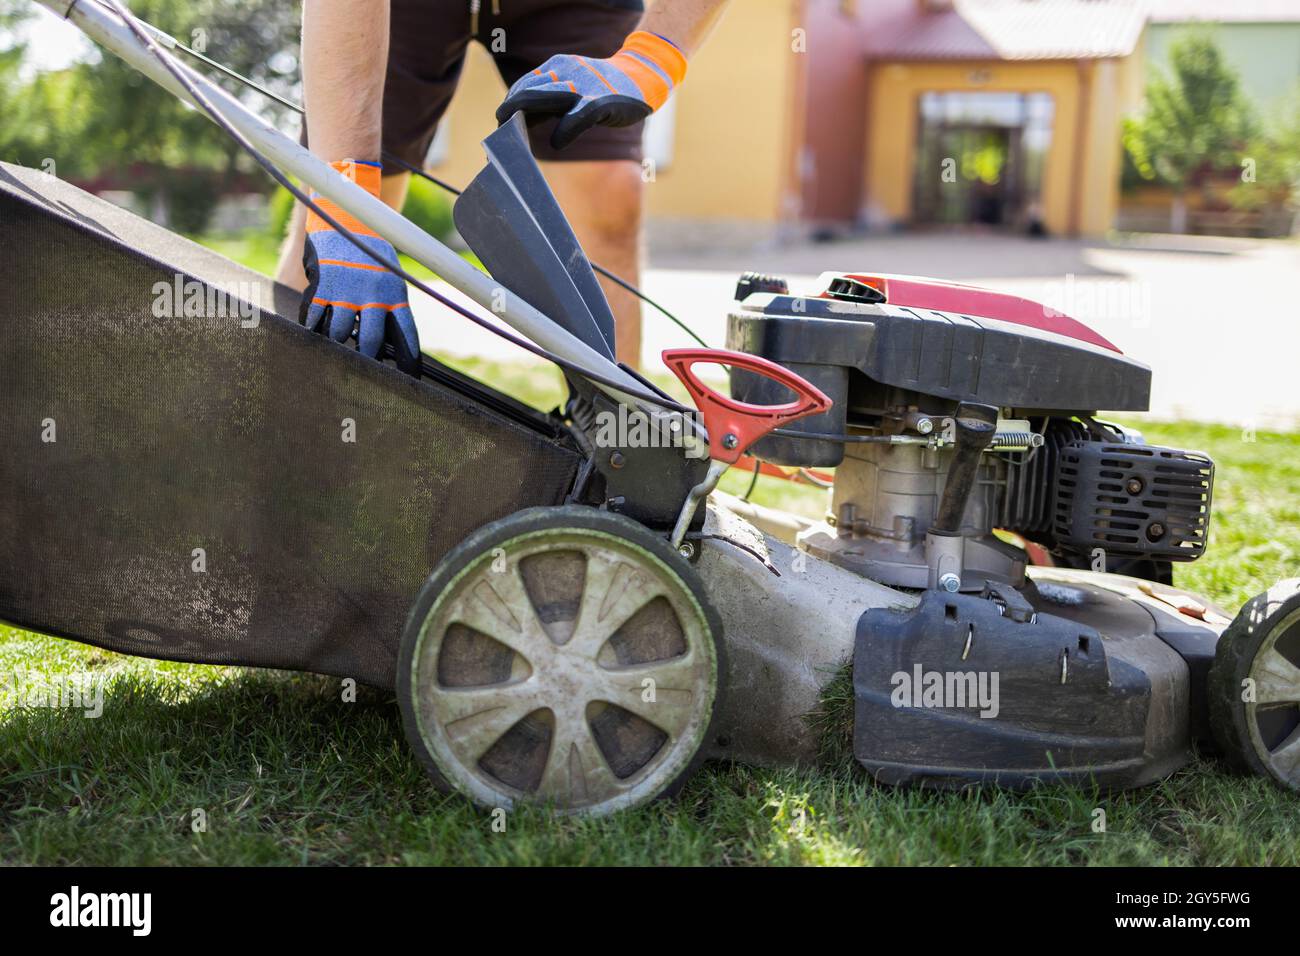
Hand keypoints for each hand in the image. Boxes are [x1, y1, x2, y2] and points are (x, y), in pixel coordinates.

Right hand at [300, 159, 420, 375]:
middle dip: (367, 361)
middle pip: (371, 344)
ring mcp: (346, 291)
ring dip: (338, 342)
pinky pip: (316, 319)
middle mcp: (373, 295)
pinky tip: (315, 330)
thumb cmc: (371, 254)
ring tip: (339, 342)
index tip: (410, 383)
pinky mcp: (323, 286)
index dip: (410, 363)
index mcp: (396, 294)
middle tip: (363, 370)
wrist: (345, 219)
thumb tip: (390, 345)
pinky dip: (314, 328)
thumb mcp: (390, 277)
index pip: (407, 337)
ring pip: (340, 334)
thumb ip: (390, 307)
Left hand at [496, 31, 686, 149]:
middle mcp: (566, 72)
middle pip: (528, 92)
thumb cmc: (603, 88)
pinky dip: (564, 132)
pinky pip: (576, 118)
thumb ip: (547, 102)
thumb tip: (520, 119)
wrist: (642, 77)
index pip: (523, 86)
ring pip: (544, 100)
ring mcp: (583, 86)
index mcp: (556, 66)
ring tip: (514, 140)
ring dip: (525, 120)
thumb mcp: (571, 88)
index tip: (500, 125)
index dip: (509, 106)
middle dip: (509, 114)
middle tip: (498, 136)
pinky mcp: (600, 102)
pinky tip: (557, 142)